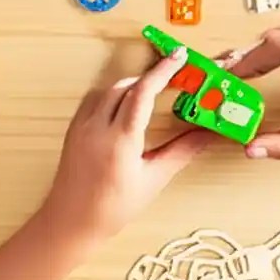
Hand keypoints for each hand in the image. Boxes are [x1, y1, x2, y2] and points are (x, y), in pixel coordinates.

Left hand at [40, 47, 216, 240]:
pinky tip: (125, 104)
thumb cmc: (112, 208)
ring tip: (152, 90)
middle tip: (173, 76)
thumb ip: (182, 151)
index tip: (179, 57)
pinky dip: (113, 95)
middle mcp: (97, 128)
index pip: (143, 94)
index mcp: (119, 141)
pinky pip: (94, 100)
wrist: (71, 223)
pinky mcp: (73, 130)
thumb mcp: (153, 180)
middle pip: (126, 87)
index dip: (162, 72)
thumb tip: (208, 134)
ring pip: (108, 90)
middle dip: (150, 78)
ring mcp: (81, 127)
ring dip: (131, 85)